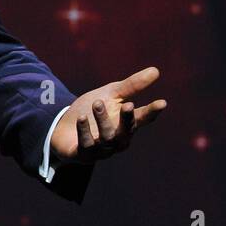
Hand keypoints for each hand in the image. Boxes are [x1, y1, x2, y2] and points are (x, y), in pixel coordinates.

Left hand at [50, 66, 166, 164]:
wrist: (63, 127)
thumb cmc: (91, 110)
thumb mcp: (110, 94)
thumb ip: (132, 86)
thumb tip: (156, 70)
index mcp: (127, 124)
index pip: (143, 118)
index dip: (152, 112)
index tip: (162, 103)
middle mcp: (118, 140)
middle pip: (127, 131)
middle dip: (127, 119)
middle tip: (127, 105)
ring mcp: (102, 149)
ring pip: (108, 138)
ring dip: (103, 120)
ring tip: (97, 103)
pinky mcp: (84, 155)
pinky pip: (87, 145)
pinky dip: (85, 131)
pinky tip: (82, 117)